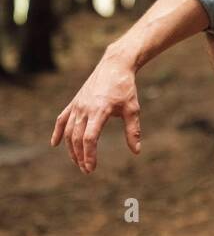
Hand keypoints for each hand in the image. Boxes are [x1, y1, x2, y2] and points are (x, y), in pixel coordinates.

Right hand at [50, 51, 141, 172]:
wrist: (114, 65)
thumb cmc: (125, 88)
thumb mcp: (132, 109)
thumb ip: (133, 131)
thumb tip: (136, 152)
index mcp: (99, 110)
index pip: (90, 138)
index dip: (89, 155)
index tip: (91, 168)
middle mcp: (85, 108)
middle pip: (77, 138)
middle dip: (80, 156)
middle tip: (87, 170)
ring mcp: (77, 105)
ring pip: (69, 131)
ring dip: (71, 149)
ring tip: (78, 162)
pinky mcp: (74, 102)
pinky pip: (62, 119)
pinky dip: (58, 132)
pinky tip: (55, 144)